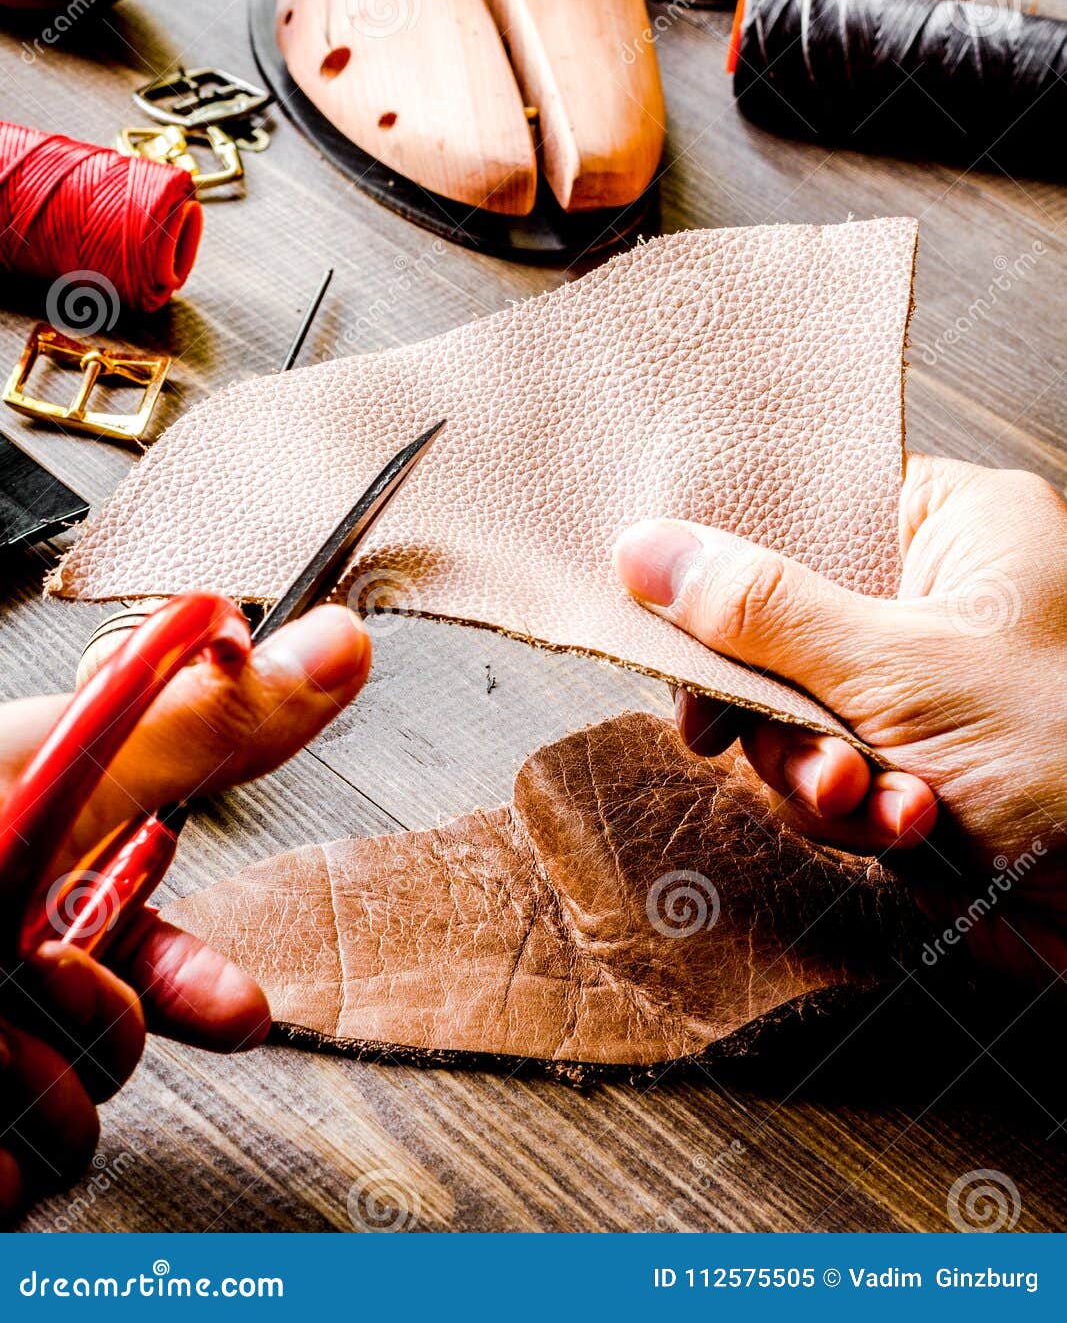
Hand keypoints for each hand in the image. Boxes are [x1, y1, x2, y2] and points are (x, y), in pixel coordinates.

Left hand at [0, 604, 368, 1215]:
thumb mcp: (67, 769)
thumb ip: (211, 721)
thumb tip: (339, 647)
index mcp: (38, 891)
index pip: (147, 953)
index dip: (201, 987)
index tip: (242, 1013)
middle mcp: (2, 981)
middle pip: (114, 1047)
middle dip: (84, 1014)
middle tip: (34, 970)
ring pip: (63, 1130)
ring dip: (17, 1076)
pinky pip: (9, 1192)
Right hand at [615, 455, 1066, 983]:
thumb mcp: (901, 673)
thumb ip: (761, 612)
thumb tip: (647, 550)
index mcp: (959, 528)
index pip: (809, 503)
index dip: (731, 552)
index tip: (664, 602)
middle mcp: (942, 596)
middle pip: (780, 620)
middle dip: (782, 706)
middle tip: (781, 741)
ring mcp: (931, 686)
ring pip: (797, 711)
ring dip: (817, 772)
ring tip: (877, 804)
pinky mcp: (922, 764)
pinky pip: (832, 772)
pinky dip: (855, 812)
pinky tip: (909, 833)